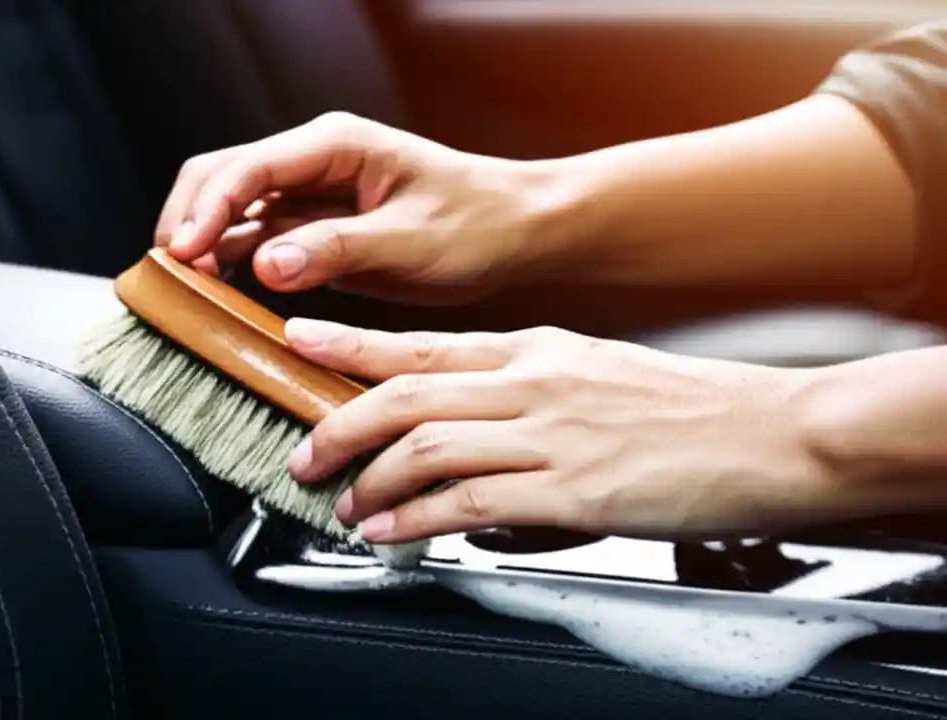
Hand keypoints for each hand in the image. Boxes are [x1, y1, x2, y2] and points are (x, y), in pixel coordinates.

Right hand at [155, 112, 559, 305]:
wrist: (514, 232)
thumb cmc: (476, 224)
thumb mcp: (411, 240)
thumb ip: (337, 249)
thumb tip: (266, 264)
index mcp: (334, 145)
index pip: (248, 168)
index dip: (207, 209)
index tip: (184, 254)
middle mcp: (311, 163)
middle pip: (221, 178)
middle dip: (187, 221)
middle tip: (174, 276)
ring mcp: (308, 195)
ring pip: (229, 209)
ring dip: (202, 244)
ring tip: (185, 291)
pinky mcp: (313, 229)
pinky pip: (254, 240)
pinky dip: (228, 263)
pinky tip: (219, 293)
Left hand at [281, 318, 894, 543]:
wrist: (776, 434)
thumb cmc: (690, 408)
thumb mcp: (595, 371)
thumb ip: (528, 384)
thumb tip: (466, 413)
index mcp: (537, 349)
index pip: (423, 343)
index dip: (349, 344)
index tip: (298, 341)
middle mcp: (533, 384)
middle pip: (405, 397)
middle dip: (337, 426)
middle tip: (303, 453)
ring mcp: (550, 437)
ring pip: (425, 449)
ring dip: (369, 482)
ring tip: (342, 505)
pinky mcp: (573, 494)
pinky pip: (467, 503)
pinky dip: (415, 519)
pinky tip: (391, 531)